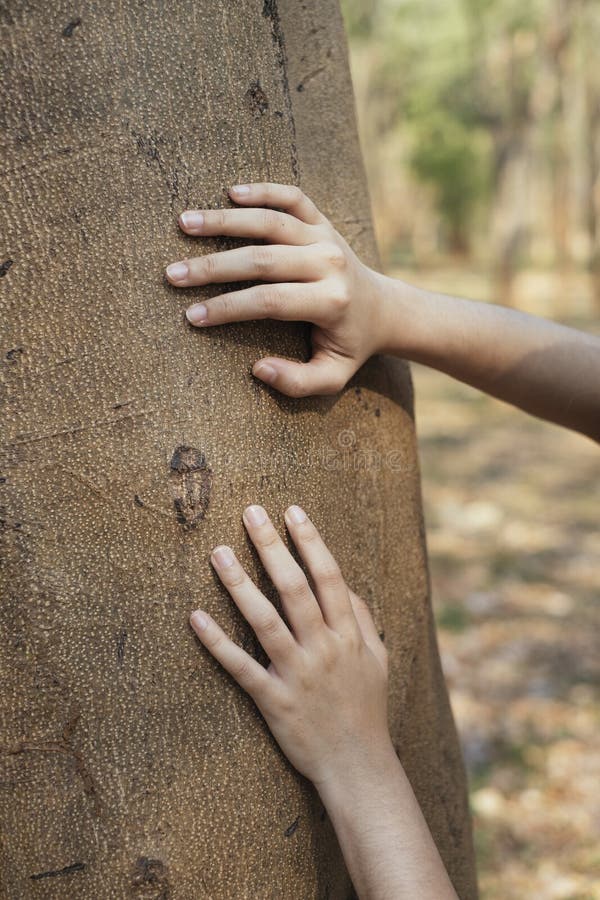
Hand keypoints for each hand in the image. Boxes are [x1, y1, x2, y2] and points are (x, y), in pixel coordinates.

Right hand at [166, 182, 390, 397]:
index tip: (192, 316)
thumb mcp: (333, 376)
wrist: (382, 309)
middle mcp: (329, 263)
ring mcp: (326, 237)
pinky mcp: (322, 221)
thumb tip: (258, 369)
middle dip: (212, 267)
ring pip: (270, 222)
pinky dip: (263, 190)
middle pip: (262, 260)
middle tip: (173, 274)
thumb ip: (299, 382)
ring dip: (224, 221)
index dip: (228, 308)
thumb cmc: (349, 345)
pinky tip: (230, 191)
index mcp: (330, 301)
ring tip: (184, 223)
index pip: (269, 301)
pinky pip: (292, 197)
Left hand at [189, 503, 390, 788]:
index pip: (328, 577)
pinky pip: (240, 668)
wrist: (358, 767)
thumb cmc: (366, 709)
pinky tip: (195, 618)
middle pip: (295, 589)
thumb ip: (363, 620)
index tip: (291, 511)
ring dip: (240, 584)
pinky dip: (217, 643)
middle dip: (272, 547)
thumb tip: (347, 586)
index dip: (310, 541)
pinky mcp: (274, 701)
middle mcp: (324, 649)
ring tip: (218, 552)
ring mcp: (298, 674)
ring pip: (264, 621)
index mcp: (348, 635)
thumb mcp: (378, 660)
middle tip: (250, 513)